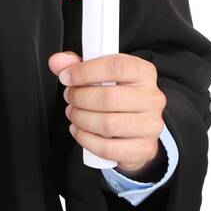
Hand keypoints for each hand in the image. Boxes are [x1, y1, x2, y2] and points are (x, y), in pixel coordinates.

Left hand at [48, 51, 166, 177]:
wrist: (135, 126)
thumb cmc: (115, 94)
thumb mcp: (97, 73)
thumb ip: (75, 64)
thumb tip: (58, 62)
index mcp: (142, 72)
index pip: (116, 66)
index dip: (85, 71)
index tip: (66, 77)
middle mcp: (152, 98)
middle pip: (109, 98)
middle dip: (79, 98)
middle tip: (70, 98)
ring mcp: (151, 125)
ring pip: (108, 124)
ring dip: (81, 119)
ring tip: (74, 113)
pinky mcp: (143, 148)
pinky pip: (107, 148)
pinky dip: (86, 139)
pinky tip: (80, 130)